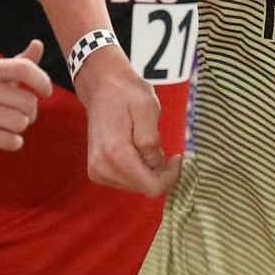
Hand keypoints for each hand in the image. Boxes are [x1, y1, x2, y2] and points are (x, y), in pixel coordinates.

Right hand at [0, 40, 53, 156]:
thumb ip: (19, 63)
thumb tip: (38, 44)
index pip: (24, 68)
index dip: (42, 81)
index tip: (46, 93)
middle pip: (29, 102)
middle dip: (29, 113)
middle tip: (14, 115)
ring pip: (21, 123)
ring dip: (18, 129)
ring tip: (3, 125)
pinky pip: (10, 140)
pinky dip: (12, 142)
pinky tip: (2, 138)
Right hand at [75, 56, 180, 196]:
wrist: (101, 87)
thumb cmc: (127, 95)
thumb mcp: (148, 109)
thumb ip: (151, 141)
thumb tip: (155, 165)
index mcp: (115, 154)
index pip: (152, 187)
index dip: (171, 175)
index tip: (176, 156)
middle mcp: (102, 168)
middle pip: (145, 188)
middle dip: (159, 171)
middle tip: (162, 147)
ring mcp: (97, 171)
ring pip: (137, 186)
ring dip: (148, 169)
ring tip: (145, 143)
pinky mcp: (97, 171)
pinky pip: (127, 181)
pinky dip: (137, 169)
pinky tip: (136, 149)